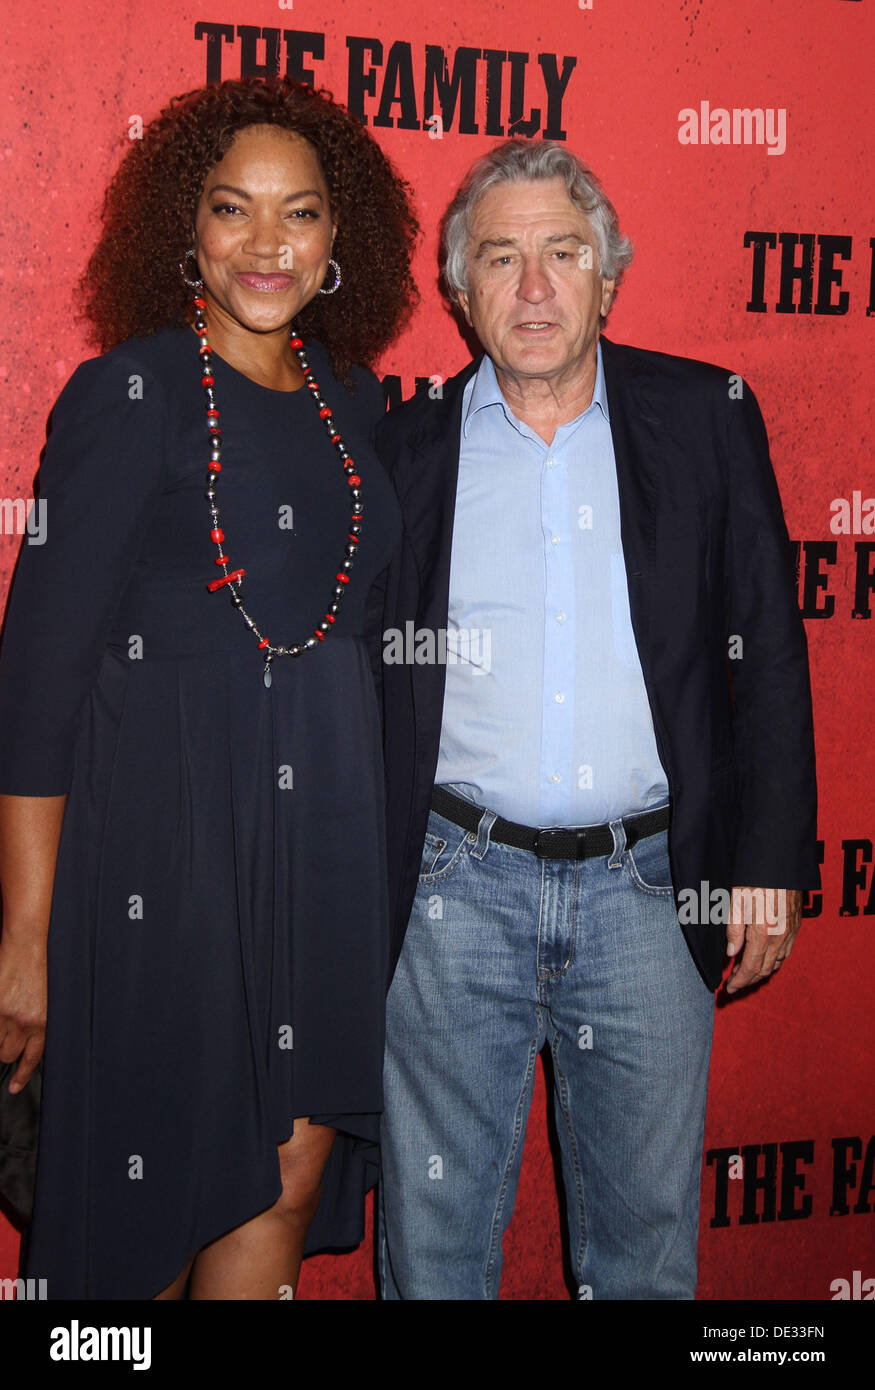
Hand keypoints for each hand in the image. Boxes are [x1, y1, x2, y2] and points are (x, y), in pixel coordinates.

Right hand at [0, 936, 46, 1091]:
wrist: (26, 947)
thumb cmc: (36, 973)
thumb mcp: (43, 1003)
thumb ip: (33, 1025)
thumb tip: (21, 1046)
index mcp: (41, 1022)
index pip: (31, 1058)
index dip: (22, 1075)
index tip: (14, 1088)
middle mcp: (22, 1022)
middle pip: (7, 1054)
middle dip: (4, 1049)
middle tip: (5, 1034)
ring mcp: (3, 1014)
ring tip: (3, 1019)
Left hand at [723, 887, 801, 993]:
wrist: (782, 863)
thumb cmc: (756, 879)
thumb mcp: (737, 902)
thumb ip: (734, 930)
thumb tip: (732, 953)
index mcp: (762, 934)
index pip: (750, 968)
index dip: (739, 981)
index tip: (729, 988)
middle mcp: (780, 938)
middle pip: (764, 969)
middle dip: (749, 980)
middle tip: (735, 983)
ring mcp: (791, 932)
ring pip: (777, 962)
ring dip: (762, 971)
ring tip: (746, 972)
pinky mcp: (796, 925)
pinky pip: (786, 951)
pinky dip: (775, 960)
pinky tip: (766, 957)